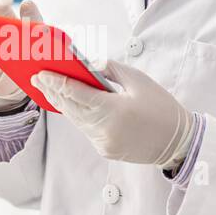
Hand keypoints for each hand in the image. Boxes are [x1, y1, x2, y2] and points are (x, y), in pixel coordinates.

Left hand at [32, 60, 193, 167]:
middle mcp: (104, 129)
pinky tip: (67, 105)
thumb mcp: (138, 80)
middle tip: (37, 78)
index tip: (42, 73)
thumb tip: (88, 64)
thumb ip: (110, 70)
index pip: (76, 93)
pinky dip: (76, 116)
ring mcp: (103, 142)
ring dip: (61, 104)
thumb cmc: (161, 106)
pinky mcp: (105, 150)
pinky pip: (85, 129)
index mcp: (113, 109)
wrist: (178, 141)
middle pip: (70, 107)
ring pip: (75, 120)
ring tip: (48, 89)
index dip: (56, 82)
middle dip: (52, 91)